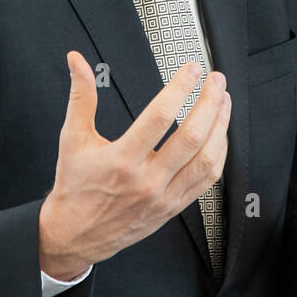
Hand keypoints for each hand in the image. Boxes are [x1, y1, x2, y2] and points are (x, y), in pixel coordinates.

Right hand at [38, 50, 231, 278]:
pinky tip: (219, 135)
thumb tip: (77, 61)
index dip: (180, 89)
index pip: (159, 117)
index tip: (191, 70)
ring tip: (224, 102)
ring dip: (220, 126)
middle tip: (216, 81)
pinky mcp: (173, 207)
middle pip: (191, 137)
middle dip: (210, 103)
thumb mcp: (72, 139)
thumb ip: (80, 96)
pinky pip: (206, 180)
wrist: (75, 235)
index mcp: (121, 160)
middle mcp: (146, 180)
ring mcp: (163, 196)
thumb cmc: (75, 187)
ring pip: (205, 159)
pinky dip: (218, 155)